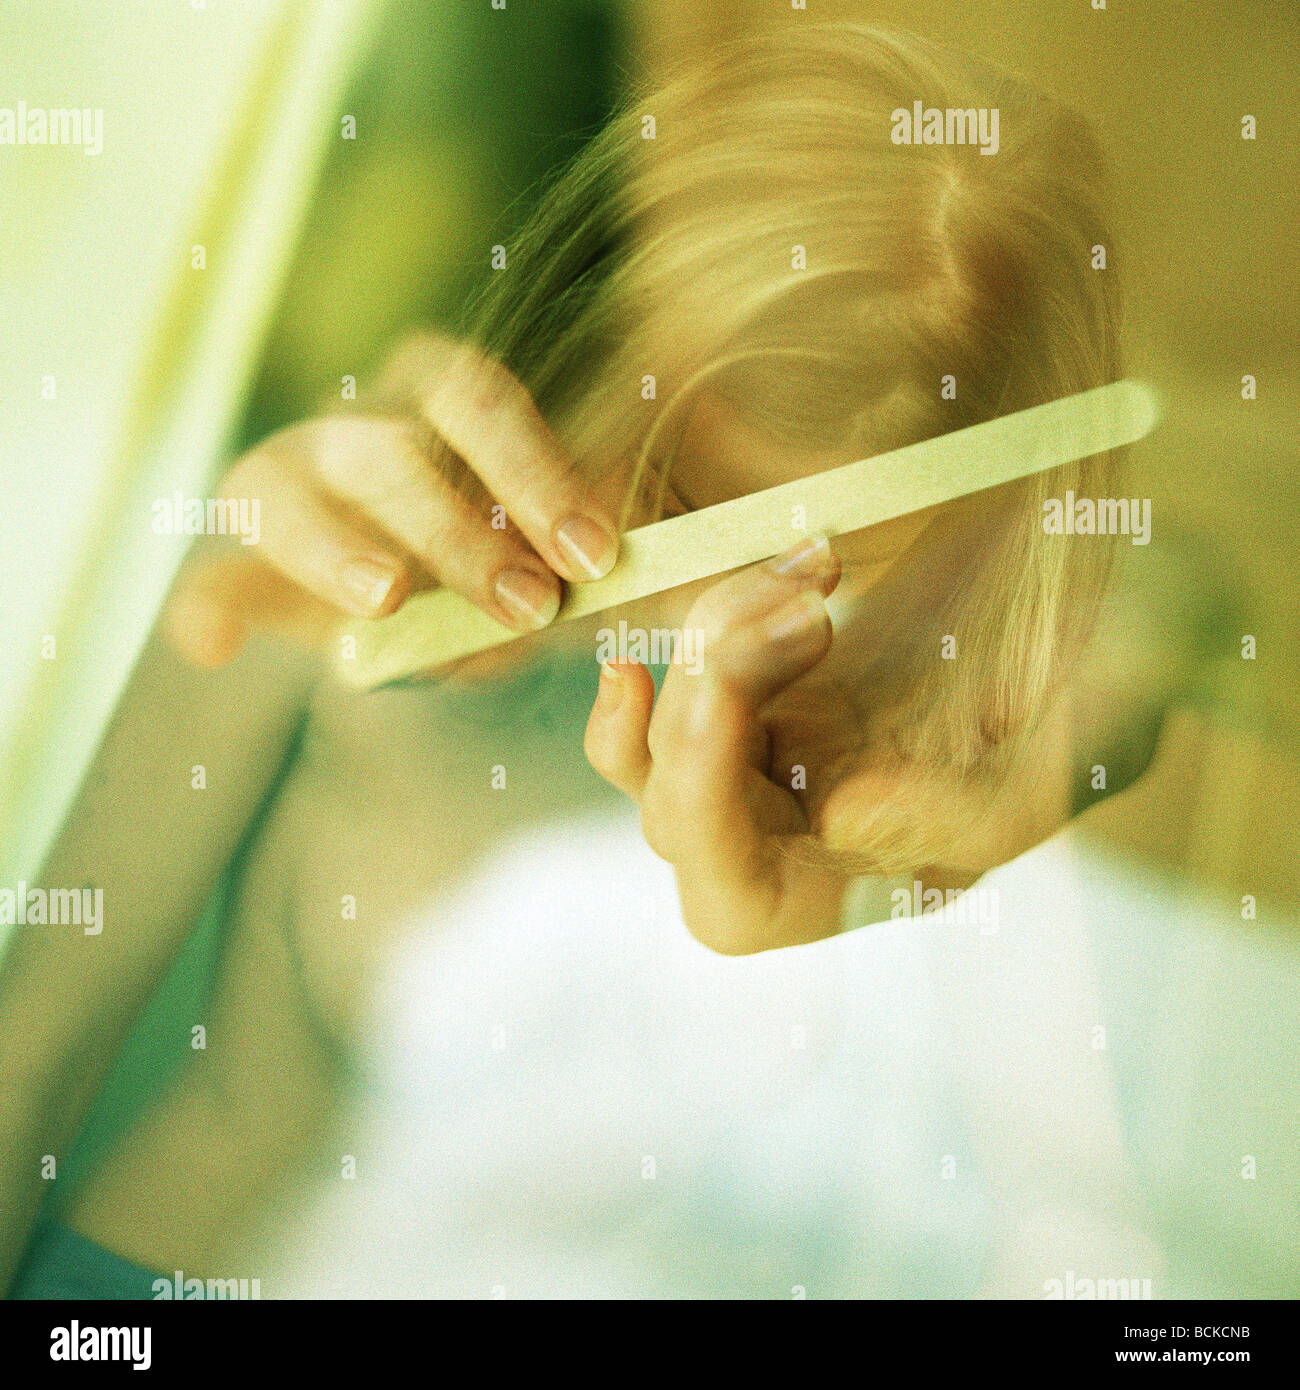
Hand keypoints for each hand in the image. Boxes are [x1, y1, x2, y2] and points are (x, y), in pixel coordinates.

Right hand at [165, 333, 619, 667]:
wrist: (428, 607)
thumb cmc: (512, 563)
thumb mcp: (562, 555)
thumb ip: (592, 554)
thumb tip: (647, 568)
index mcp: (439, 401)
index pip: (480, 402)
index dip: (536, 471)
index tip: (593, 553)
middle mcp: (358, 430)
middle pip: (391, 450)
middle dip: (462, 531)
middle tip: (529, 603)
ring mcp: (289, 488)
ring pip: (284, 492)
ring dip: (337, 546)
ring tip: (388, 600)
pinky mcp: (246, 563)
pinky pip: (213, 576)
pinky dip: (208, 606)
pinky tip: (213, 644)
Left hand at [585, 529, 1084, 952]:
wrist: (1119, 572)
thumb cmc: (1118, 681)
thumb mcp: (1080, 758)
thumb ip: (972, 816)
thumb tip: (835, 821)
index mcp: (872, 886)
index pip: (731, 907)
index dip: (702, 824)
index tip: (730, 704)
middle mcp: (809, 831)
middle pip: (675, 810)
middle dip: (706, 707)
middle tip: (811, 615)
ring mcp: (784, 748)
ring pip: (670, 724)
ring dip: (717, 637)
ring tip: (821, 574)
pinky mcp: (778, 672)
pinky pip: (692, 664)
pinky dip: (714, 611)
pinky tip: (794, 565)